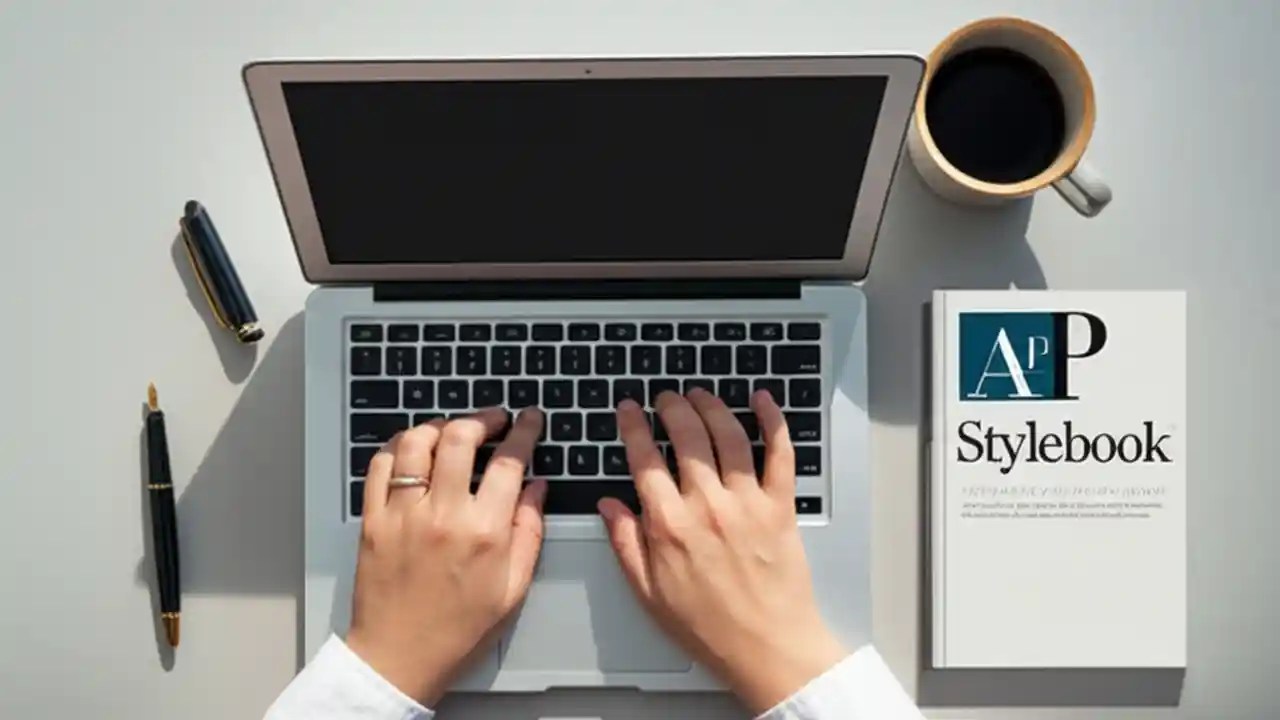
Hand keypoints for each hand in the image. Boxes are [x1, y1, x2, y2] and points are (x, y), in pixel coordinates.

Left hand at [345, 407, 547, 705]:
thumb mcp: (513, 587)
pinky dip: (397, 447)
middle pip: (460, 437)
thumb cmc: (457, 630)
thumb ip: (529, 531)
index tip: (529, 420)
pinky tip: (412, 449)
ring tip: (452, 430)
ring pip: (416, 442)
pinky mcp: (373, 521)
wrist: (400, 657)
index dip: (524, 431)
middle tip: (494, 419)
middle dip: (483, 418)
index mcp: (484, 533)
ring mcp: (403, 515)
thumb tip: (537, 488)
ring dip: (439, 426)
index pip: (509, 461)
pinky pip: (380, 466)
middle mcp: (443, 516)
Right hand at [599, 389, 847, 713]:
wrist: (766, 647)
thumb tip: (608, 505)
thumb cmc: (709, 626)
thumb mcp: (648, 592)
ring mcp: (747, 503)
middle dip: (671, 407)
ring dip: (710, 406)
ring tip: (699, 394)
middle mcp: (707, 506)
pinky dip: (772, 421)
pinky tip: (762, 400)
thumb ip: (625, 543)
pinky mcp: (780, 506)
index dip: (633, 427)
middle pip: (686, 436)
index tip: (629, 410)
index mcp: (669, 526)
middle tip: (665, 398)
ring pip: (728, 435)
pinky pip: (779, 453)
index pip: (644, 459)